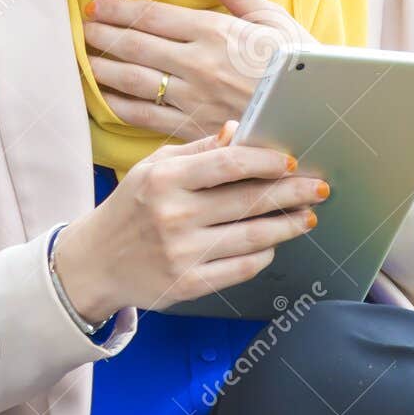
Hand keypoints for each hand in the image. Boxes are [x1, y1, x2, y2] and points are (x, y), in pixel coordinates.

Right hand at [53, 119, 328, 318]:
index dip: (266, 161)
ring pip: (253, 236)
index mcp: (164, 179)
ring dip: (287, 225)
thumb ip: (196, 151)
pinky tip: (273, 243)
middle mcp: (174, 215)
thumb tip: (237, 130)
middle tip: (319, 188)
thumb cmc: (130, 208)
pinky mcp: (188, 284)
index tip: (291, 161)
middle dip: (292, 193)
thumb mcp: (153, 168)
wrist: (95, 261)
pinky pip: (241, 267)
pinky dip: (263, 254)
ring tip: (307, 216)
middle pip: (249, 200)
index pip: (228, 164)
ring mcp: (182, 252)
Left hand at [80, 0, 317, 141]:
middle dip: (101, 37)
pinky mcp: (195, 128)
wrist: (325, 116)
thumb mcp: (272, 17)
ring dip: (102, 69)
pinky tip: (106, 98)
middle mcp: (197, 64)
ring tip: (84, 60)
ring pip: (132, 82)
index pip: (150, 16)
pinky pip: (146, 117)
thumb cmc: (303, 64)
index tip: (93, 7)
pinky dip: (120, 106)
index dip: (116, 10)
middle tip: (80, 30)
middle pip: (133, 47)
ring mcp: (194, 99)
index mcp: (214, 31)